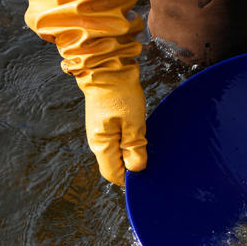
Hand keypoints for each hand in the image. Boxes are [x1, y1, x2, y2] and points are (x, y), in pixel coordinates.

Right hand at [78, 67, 146, 186]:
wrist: (108, 67)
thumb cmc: (120, 93)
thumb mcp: (134, 123)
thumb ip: (135, 149)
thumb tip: (136, 170)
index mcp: (101, 145)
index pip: (113, 175)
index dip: (129, 178)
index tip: (146, 173)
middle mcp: (97, 142)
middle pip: (114, 166)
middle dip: (131, 166)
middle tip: (150, 156)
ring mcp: (100, 133)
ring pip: (117, 154)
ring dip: (131, 153)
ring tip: (145, 142)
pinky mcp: (105, 125)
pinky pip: (117, 142)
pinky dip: (129, 143)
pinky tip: (139, 135)